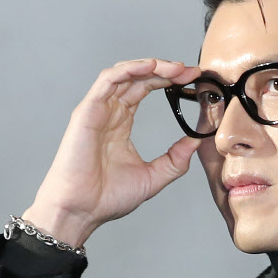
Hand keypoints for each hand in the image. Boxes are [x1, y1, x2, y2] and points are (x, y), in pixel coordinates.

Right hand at [22, 58, 201, 246]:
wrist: (81, 211)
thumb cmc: (107, 197)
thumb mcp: (154, 177)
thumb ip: (176, 159)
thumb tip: (196, 141)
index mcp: (121, 123)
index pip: (145, 89)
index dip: (168, 80)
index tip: (192, 79)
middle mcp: (109, 112)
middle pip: (137, 78)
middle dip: (165, 70)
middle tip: (191, 71)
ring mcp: (97, 110)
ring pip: (124, 74)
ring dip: (151, 66)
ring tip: (176, 68)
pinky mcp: (87, 112)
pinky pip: (107, 80)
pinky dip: (129, 69)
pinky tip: (150, 67)